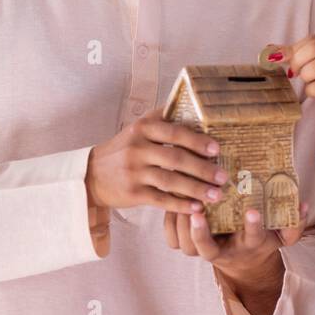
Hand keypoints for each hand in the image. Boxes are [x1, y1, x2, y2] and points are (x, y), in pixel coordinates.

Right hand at [85, 107, 227, 214]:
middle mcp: (137, 149)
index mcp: (142, 129)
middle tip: (223, 176)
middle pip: (176, 158)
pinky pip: (161, 200)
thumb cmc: (123, 150)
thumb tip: (194, 106)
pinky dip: (180, 204)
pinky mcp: (132, 193)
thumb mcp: (137, 129)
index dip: (197, 141)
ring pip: (171, 181)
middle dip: (203, 168)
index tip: (217, 149)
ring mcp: (134, 172)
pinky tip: (197, 207)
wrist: (91, 174)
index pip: (174, 132)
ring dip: (197, 189)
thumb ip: (162, 119)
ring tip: (217, 195)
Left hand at [165, 201, 310, 278]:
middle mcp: (224, 252)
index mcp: (249, 245)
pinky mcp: (188, 247)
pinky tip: (172, 201)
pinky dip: (170, 223)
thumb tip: (302, 205)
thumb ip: (294, 224)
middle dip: (201, 232)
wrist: (242, 260)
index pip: (253, 238)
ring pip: (187, 246)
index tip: (252, 211)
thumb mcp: (282, 235)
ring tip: (182, 199)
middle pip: (207, 249)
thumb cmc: (261, 239)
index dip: (253, 226)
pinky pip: (173, 240)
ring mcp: (203, 251)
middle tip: (198, 210)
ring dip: (182, 225)